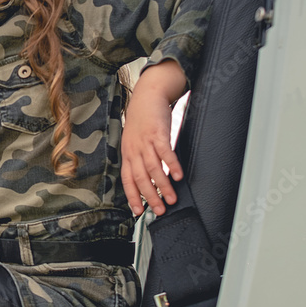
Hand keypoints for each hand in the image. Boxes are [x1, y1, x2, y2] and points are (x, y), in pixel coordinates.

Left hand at [120, 61, 186, 216]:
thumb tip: (147, 179)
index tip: (139, 211)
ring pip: (152, 168)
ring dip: (162, 185)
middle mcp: (134, 149)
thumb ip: (138, 158)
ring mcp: (145, 141)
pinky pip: (164, 152)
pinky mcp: (157, 132)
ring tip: (171, 198)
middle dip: (150, 196)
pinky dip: (172, 165)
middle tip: (160, 210)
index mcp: (127, 153)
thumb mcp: (134, 140)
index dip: (133, 196)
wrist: (147, 95)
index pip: (127, 179)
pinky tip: (178, 175)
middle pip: (140, 177)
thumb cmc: (142, 120)